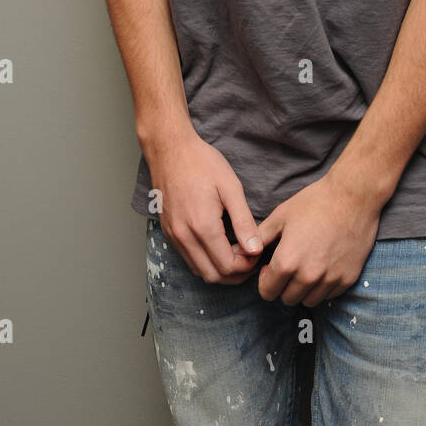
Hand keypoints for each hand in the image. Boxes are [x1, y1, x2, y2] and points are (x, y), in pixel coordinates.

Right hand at [146, 130, 263, 283]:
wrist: (170, 149)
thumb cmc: (202, 163)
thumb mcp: (230, 188)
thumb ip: (243, 221)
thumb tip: (255, 250)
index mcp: (202, 226)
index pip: (228, 266)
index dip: (247, 266)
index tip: (257, 253)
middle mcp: (185, 237)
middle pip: (213, 276)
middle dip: (236, 273)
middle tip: (250, 257)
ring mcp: (174, 236)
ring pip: (199, 271)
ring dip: (220, 270)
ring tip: (236, 252)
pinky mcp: (168, 232)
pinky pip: (188, 259)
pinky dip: (205, 261)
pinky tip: (218, 246)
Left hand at [254, 174, 381, 306]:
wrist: (353, 197)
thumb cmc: (315, 202)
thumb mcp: (281, 216)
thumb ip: (259, 239)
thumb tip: (239, 252)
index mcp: (287, 262)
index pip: (267, 292)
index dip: (265, 281)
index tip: (270, 268)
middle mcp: (308, 276)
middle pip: (287, 299)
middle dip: (284, 286)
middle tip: (289, 265)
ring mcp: (330, 279)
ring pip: (309, 300)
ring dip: (304, 289)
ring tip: (306, 266)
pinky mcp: (348, 279)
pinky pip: (329, 295)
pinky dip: (323, 286)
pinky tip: (324, 265)